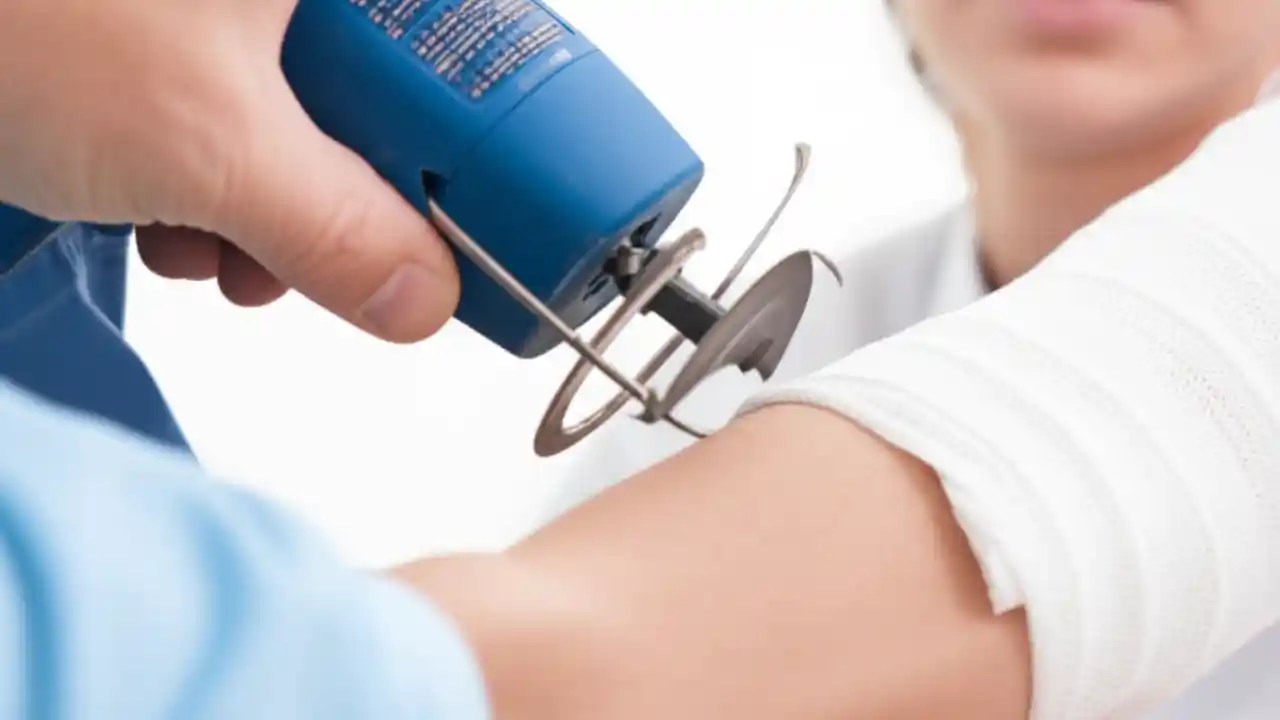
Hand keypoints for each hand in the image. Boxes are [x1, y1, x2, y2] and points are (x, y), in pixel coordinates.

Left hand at [0, 0, 457, 341]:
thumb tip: (425, 295)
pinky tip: (159, 223)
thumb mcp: (210, 145)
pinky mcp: (157, 37)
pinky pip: (219, 118)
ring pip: (291, 116)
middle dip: (336, 202)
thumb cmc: (17, 12)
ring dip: (261, 214)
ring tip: (213, 253)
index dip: (471, 138)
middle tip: (323, 260)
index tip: (471, 221)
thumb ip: (341, 232)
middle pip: (374, 94)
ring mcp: (217, 10)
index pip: (454, 46)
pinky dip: (201, 188)